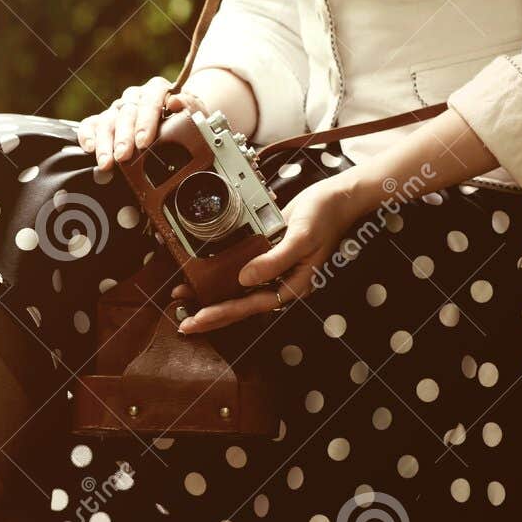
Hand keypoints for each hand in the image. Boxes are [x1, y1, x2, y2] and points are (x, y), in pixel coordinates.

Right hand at [77, 79, 208, 170]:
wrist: (172, 119)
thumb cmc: (183, 118)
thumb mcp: (195, 112)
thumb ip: (190, 105)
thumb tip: (177, 102)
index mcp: (156, 91)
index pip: (150, 100)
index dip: (145, 121)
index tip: (144, 142)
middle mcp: (134, 98)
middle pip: (125, 113)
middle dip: (123, 137)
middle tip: (123, 156)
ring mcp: (117, 109)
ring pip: (107, 121)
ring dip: (105, 143)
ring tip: (107, 163)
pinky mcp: (103, 120)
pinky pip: (90, 124)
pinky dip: (88, 136)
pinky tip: (90, 149)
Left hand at [175, 171, 372, 332]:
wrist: (336, 197)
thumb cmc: (325, 217)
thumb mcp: (301, 238)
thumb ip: (274, 261)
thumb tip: (243, 279)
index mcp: (293, 285)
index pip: (251, 305)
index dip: (223, 314)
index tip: (198, 319)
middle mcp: (281, 282)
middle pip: (241, 305)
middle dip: (212, 315)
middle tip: (184, 325)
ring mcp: (273, 269)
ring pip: (238, 289)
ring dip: (212, 295)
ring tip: (184, 299)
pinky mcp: (267, 254)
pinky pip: (240, 268)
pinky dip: (221, 273)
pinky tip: (203, 273)